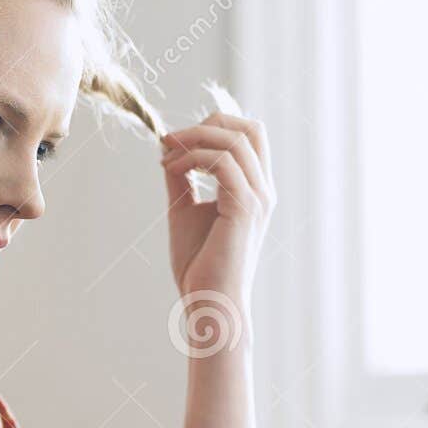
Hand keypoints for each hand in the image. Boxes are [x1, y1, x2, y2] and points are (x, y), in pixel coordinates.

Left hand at [160, 110, 275, 305]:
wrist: (209, 304)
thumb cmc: (199, 267)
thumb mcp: (185, 212)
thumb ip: (182, 180)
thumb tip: (168, 150)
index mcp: (254, 190)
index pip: (249, 136)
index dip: (214, 125)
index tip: (176, 142)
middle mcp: (263, 190)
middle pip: (249, 128)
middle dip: (207, 123)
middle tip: (170, 141)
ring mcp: (258, 198)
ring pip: (235, 140)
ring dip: (193, 140)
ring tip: (164, 158)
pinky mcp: (245, 208)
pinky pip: (223, 162)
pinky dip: (192, 158)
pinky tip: (170, 171)